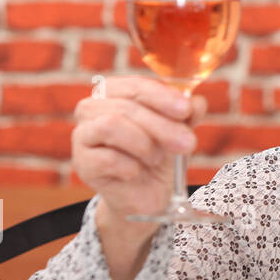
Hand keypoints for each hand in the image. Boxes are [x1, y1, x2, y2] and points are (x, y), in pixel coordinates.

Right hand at [73, 76, 207, 229]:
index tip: (185, 110)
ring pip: (111, 125)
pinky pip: (107, 158)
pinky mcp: (82, 162)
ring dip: (144, 144)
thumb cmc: (158, 154)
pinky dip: (130, 166)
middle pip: (126, 107)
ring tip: (157, 158)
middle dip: (162, 126)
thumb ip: (187, 115)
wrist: (145, 194)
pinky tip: (137, 172)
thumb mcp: (177, 131)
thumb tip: (197, 102)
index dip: (162, 96)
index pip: (136, 85)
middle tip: (188, 143)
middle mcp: (92, 108)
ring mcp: (82, 135)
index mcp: (115, 91)